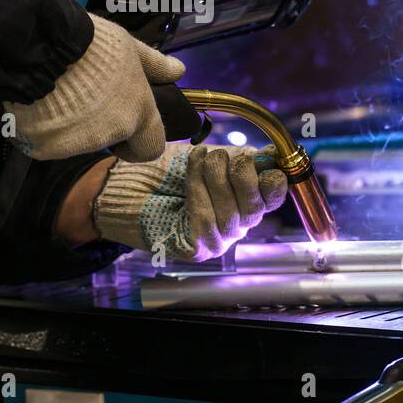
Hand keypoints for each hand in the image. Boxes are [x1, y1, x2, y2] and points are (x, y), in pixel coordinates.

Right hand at [2, 14, 184, 161]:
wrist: (42, 44)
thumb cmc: (91, 43)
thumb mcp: (129, 46)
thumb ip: (155, 64)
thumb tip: (179, 71)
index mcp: (137, 112)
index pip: (151, 148)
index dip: (139, 142)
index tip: (126, 131)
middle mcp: (111, 133)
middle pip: (108, 141)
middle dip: (98, 127)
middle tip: (82, 97)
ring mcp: (77, 143)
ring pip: (76, 142)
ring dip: (70, 126)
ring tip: (58, 93)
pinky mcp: (45, 146)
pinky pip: (46, 143)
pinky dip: (43, 129)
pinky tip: (39, 103)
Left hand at [93, 142, 287, 262]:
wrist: (128, 188)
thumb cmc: (169, 173)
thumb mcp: (209, 160)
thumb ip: (239, 159)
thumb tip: (270, 155)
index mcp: (245, 201)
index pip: (274, 198)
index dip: (275, 182)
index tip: (265, 162)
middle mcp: (236, 225)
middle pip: (256, 207)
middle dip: (243, 176)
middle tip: (223, 155)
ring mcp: (218, 239)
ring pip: (231, 213)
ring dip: (216, 177)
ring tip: (202, 157)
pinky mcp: (197, 248)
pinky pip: (206, 217)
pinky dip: (200, 186)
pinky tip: (192, 166)